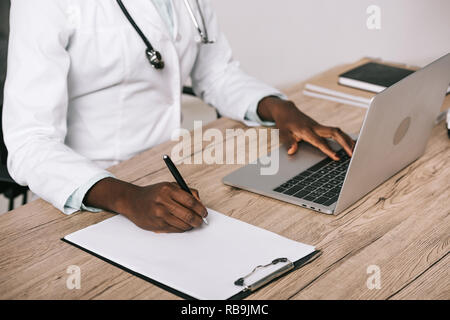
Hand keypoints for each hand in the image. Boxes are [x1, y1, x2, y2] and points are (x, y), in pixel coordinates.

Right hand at [84, 178, 207, 232]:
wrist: (132, 201)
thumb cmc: (154, 193)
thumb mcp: (169, 186)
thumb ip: (187, 192)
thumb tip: (200, 203)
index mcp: (168, 190)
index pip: (190, 201)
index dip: (201, 208)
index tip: (204, 212)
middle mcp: (163, 202)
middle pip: (188, 215)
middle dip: (198, 220)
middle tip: (201, 221)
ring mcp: (160, 215)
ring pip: (183, 224)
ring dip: (190, 226)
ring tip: (192, 223)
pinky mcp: (157, 225)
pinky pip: (175, 230)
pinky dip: (182, 229)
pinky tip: (182, 225)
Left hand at [257, 97, 355, 159]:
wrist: (286, 111)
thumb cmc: (284, 123)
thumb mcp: (281, 132)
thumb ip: (288, 142)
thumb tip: (292, 151)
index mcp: (306, 130)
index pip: (319, 142)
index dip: (328, 150)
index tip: (336, 157)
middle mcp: (315, 127)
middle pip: (334, 133)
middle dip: (345, 142)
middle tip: (353, 154)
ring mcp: (319, 127)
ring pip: (337, 131)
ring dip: (347, 140)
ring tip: (356, 150)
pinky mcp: (321, 128)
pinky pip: (335, 132)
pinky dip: (344, 138)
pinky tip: (350, 144)